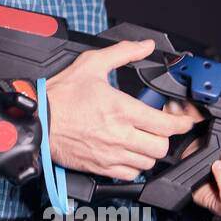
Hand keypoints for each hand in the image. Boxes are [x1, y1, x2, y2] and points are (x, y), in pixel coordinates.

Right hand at [45, 39, 195, 180]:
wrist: (37, 119)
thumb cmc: (60, 95)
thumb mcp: (91, 64)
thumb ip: (122, 53)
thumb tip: (145, 46)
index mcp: (122, 109)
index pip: (166, 125)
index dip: (181, 124)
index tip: (183, 121)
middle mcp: (120, 135)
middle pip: (161, 147)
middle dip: (164, 137)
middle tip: (157, 128)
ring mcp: (111, 154)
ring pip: (148, 162)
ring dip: (149, 151)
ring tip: (142, 140)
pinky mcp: (100, 167)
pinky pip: (131, 175)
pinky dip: (134, 166)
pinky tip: (127, 153)